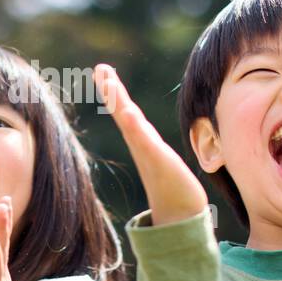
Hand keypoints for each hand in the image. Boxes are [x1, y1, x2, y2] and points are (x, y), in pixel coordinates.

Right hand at [95, 63, 208, 225]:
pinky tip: (128, 112)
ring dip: (120, 104)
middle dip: (111, 91)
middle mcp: (140, 143)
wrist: (181, 212)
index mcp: (140, 138)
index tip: (101, 68)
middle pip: (123, 112)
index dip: (113, 89)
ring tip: (110, 84)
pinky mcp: (159, 162)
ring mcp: (147, 152)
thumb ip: (154, 148)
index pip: (125, 109)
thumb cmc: (172, 185)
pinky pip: (144, 141)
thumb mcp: (161, 158)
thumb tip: (147, 139)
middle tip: (100, 69)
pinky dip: (134, 127)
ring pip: (130, 124)